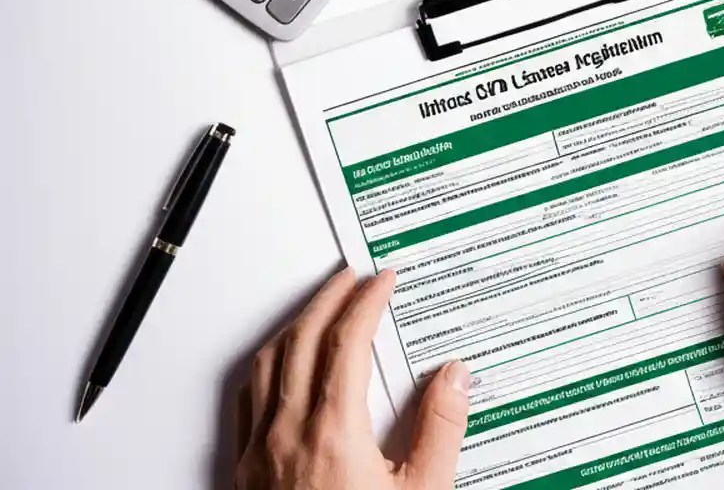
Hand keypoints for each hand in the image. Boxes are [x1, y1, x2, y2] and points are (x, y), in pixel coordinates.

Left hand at [235, 268, 470, 489]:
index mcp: (335, 434)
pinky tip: (281, 363)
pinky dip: (268, 366)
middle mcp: (290, 435)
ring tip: (319, 309)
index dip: (366, 303)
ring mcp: (261, 451)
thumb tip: (455, 378)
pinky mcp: (245, 470)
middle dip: (329, 299)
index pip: (348, 343)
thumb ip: (440, 432)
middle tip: (352, 278)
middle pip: (303, 340)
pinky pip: (248, 400)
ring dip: (296, 326)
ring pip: (269, 363)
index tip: (381, 283)